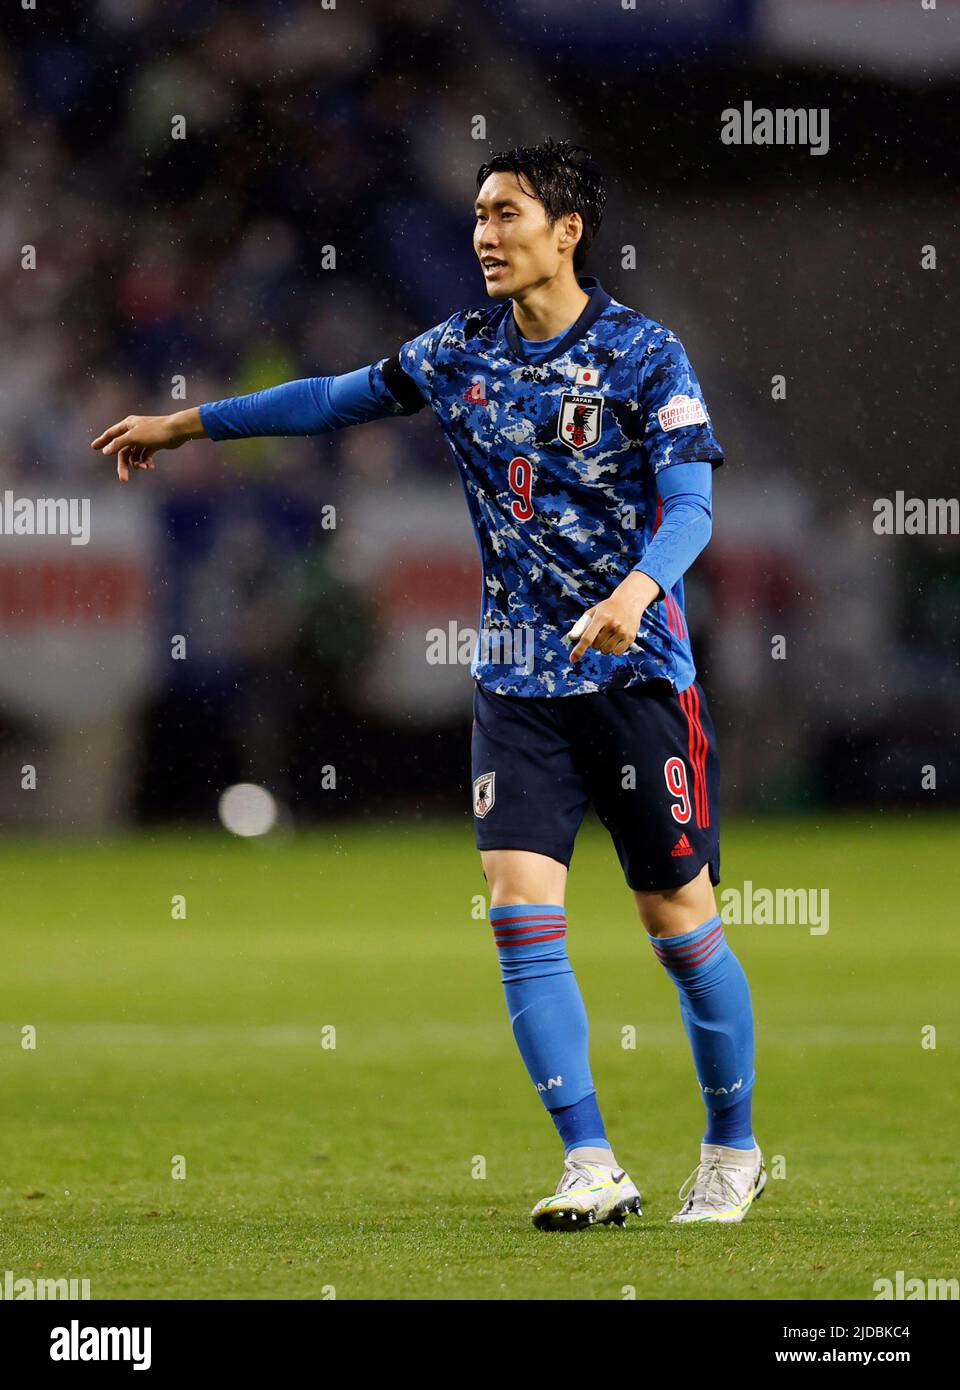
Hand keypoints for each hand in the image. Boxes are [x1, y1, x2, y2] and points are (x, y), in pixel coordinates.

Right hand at [90, 409, 204, 482]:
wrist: (177, 430)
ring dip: (137, 463)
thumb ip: (119, 443)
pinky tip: (150, 466)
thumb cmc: (155, 431)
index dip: (102, 441)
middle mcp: (134, 430)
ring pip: (134, 454)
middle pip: (123, 450)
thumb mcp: (133, 437)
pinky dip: (145, 461)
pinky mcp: (154, 444)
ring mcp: (144, 438)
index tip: (93, 447)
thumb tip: (106, 450)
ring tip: (144, 468)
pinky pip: (145, 455)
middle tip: (123, 479)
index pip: (111, 434)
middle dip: (124, 464)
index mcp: (128, 425)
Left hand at [567, 570, 660, 661]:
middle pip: (596, 645)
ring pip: (606, 650)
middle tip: (600, 632)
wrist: (629, 601)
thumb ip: (581, 625)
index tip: (572, 659)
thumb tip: (571, 638)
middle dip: (594, 642)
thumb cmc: (607, 608)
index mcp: (601, 617)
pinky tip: (616, 639)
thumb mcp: (593, 612)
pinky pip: (617, 652)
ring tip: (608, 635)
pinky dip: (613, 650)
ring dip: (603, 647)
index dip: (579, 649)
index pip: (587, 637)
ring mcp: (623, 631)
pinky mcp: (631, 637)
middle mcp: (613, 624)